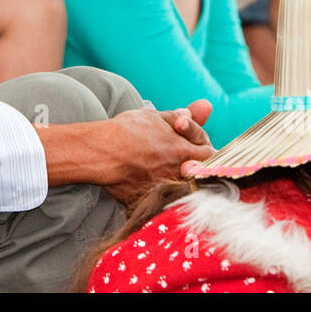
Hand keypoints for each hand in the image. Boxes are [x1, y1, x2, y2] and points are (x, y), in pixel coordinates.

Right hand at [98, 106, 214, 205]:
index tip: (190, 143)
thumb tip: (198, 110)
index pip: (209, 154)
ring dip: (176, 178)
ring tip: (159, 168)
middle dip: (192, 164)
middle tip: (178, 157)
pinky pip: (160, 198)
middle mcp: (178, 173)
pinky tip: (146, 180)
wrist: (101, 153)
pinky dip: (157, 190)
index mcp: (184, 151)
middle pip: (199, 173)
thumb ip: (180, 117)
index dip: (201, 147)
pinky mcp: (148, 202)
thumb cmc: (127, 131)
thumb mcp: (155, 117)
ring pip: (181, 187)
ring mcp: (164, 189)